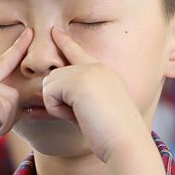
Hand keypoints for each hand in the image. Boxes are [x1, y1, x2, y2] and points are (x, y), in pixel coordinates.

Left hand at [42, 28, 147, 163]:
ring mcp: (88, 71)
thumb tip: (49, 88)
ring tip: (84, 116)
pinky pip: (48, 93)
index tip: (55, 30)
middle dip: (60, 101)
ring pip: (49, 84)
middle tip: (84, 116)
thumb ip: (76, 97)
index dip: (65, 42)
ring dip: (58, 106)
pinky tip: (78, 116)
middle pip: (55, 76)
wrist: (126, 143)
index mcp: (105, 72)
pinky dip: (57, 109)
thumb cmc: (112, 136)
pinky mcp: (77, 79)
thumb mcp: (94, 110)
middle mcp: (97, 66)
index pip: (78, 52)